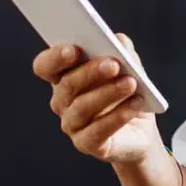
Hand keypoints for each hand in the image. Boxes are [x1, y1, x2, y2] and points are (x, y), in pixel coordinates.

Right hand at [30, 34, 160, 165]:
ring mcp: (72, 125)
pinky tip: (135, 104)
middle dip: (90, 72)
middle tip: (114, 64)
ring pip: (82, 107)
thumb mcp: (129, 67)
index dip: (55, 57)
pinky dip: (117, 116)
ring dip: (108, 93)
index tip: (73, 49)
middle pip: (67, 84)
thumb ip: (122, 50)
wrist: (140, 132)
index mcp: (64, 76)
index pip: (45, 66)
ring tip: (131, 83)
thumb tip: (119, 41)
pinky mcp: (87, 144)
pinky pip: (97, 130)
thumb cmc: (128, 94)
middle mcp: (62, 101)